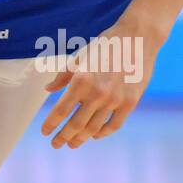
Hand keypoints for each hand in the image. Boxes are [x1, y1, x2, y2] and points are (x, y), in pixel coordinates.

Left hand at [39, 18, 158, 148]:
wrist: (137, 38)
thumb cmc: (105, 45)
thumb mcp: (80, 57)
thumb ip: (63, 76)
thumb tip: (48, 89)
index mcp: (81, 80)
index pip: (61, 110)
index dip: (51, 124)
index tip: (44, 132)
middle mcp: (96, 93)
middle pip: (76, 124)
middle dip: (63, 136)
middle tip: (56, 144)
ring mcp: (115, 100)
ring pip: (94, 128)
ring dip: (81, 138)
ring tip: (72, 143)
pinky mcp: (130, 103)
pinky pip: (114, 125)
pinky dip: (103, 133)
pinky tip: (94, 135)